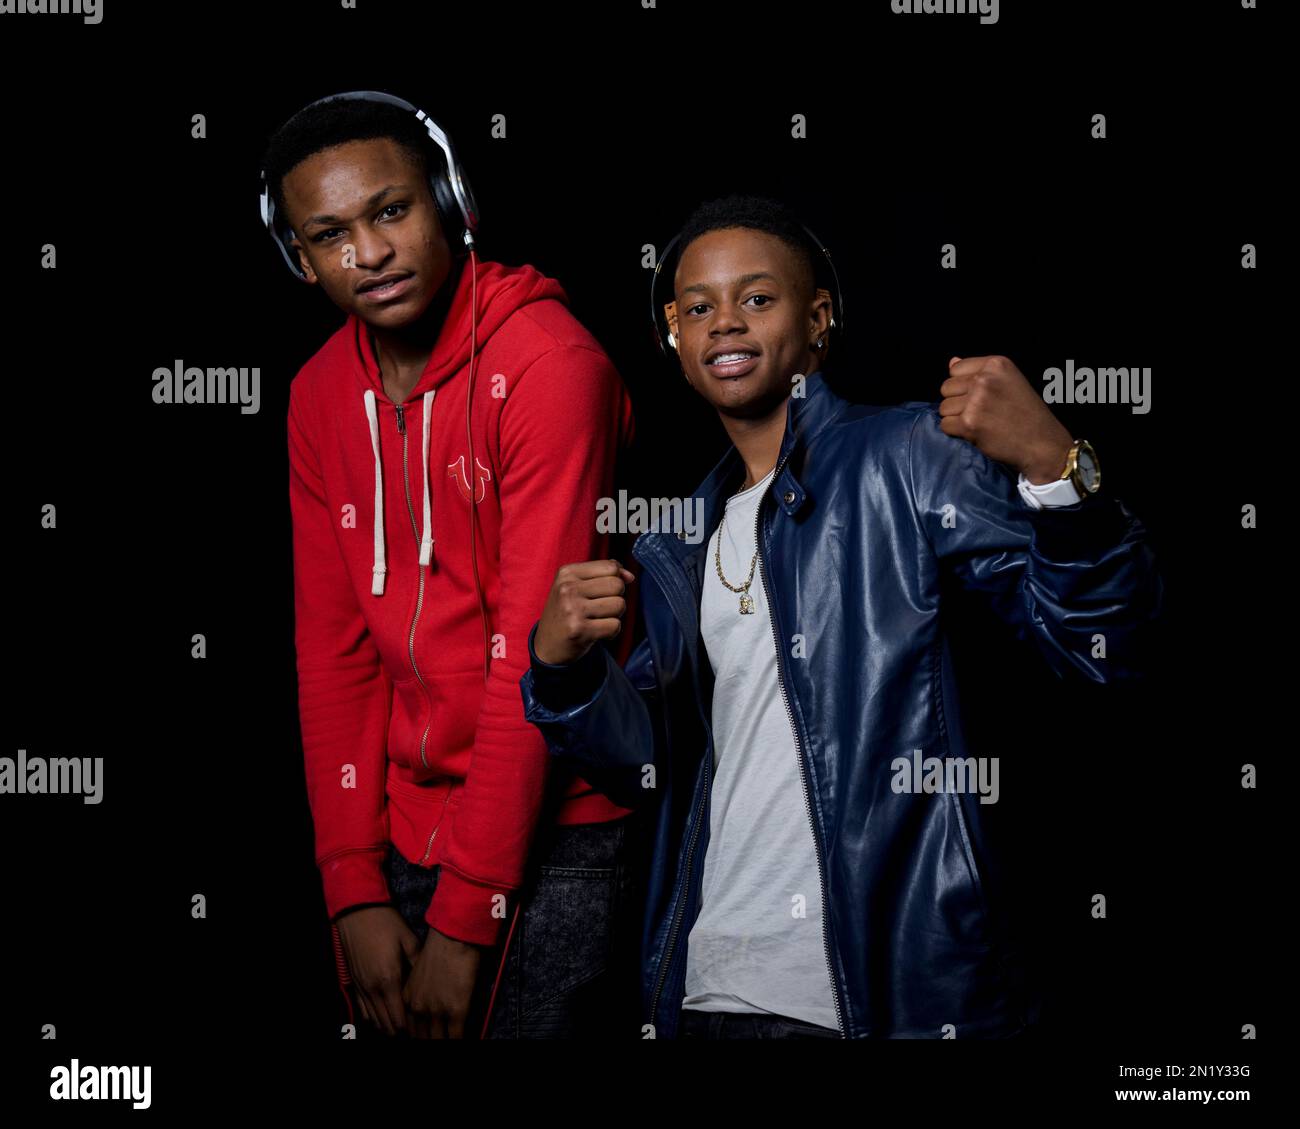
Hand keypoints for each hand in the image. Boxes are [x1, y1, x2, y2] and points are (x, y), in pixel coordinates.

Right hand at [335, 906, 420, 1035]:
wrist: (357, 912)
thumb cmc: (385, 923)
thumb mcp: (408, 940)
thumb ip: (417, 964)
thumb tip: (430, 980)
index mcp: (389, 979)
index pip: (400, 1016)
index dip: (411, 1027)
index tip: (422, 1027)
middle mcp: (373, 988)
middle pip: (387, 1023)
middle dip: (400, 1030)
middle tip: (415, 1031)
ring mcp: (362, 986)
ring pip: (374, 1019)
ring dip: (387, 1026)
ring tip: (401, 1029)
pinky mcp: (354, 982)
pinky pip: (363, 1010)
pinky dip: (373, 1018)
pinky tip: (383, 1020)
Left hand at [402, 927, 483, 1038]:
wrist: (453, 936)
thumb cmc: (439, 948)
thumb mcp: (419, 972)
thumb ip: (419, 991)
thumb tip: (428, 1003)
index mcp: (407, 999)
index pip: (409, 1029)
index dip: (419, 1036)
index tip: (427, 1036)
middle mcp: (418, 1008)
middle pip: (422, 1038)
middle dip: (430, 1040)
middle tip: (438, 1039)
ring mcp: (437, 1011)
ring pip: (438, 1040)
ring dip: (444, 1042)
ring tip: (450, 1041)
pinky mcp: (456, 1010)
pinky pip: (456, 1036)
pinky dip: (460, 1041)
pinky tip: (465, 1040)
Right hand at [534, 559, 634, 665]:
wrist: (547, 646)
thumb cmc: (567, 612)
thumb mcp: (576, 586)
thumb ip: (603, 574)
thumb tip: (630, 576)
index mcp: (567, 573)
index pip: (611, 567)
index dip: (615, 580)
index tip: (601, 592)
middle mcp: (568, 589)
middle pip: (617, 585)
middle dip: (615, 598)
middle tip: (600, 609)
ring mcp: (573, 610)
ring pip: (619, 605)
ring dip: (614, 616)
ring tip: (597, 620)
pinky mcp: (580, 631)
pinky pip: (615, 626)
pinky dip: (611, 632)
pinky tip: (596, 632)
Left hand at [938, 355, 1074, 483]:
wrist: (1041, 443)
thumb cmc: (1026, 413)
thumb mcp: (1009, 381)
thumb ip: (979, 372)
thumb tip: (951, 361)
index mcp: (996, 364)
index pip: (956, 369)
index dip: (963, 385)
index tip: (981, 396)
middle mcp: (984, 379)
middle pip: (947, 388)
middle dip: (957, 402)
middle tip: (980, 412)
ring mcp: (976, 401)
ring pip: (944, 408)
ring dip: (956, 418)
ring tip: (979, 422)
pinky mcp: (969, 423)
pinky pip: (945, 425)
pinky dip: (956, 432)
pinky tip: (975, 432)